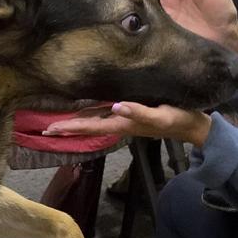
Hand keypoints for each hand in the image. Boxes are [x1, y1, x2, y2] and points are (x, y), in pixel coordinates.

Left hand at [43, 102, 212, 147]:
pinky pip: (105, 116)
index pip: (92, 126)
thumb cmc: (178, 119)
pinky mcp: (131, 115)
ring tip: (56, 126)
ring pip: (95, 123)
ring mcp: (125, 121)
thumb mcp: (161, 116)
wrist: (193, 126)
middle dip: (67, 129)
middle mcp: (120, 123)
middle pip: (88, 126)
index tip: (51, 129)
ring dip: (76, 124)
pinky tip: (84, 113)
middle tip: (44, 131)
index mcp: (124, 124)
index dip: (71, 127)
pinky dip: (90, 116)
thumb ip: (139, 112)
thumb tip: (115, 106)